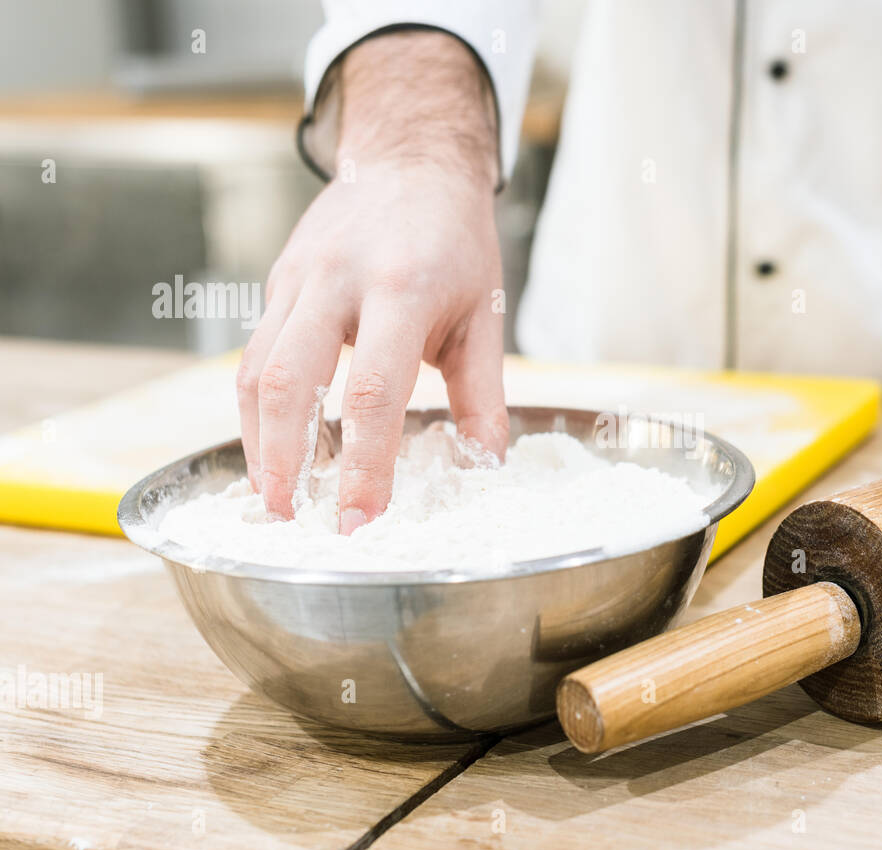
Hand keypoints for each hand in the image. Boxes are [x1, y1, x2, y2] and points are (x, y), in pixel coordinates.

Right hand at [236, 31, 508, 533]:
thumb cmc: (454, 240)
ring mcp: (299, 278)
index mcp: (402, 289)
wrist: (411, 160)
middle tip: (290, 516)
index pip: (375, 391)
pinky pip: (256, 352)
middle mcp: (339, 281)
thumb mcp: (484, 313)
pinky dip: (257, 407)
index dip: (365, 462)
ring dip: (258, 439)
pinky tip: (270, 448)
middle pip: (292, 379)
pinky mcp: (278, 282)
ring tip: (273, 496)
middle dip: (283, 457)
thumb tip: (484, 464)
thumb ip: (484, 393)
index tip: (361, 517)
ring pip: (258, 368)